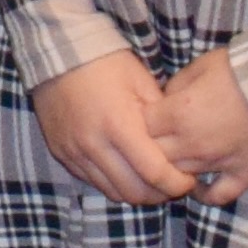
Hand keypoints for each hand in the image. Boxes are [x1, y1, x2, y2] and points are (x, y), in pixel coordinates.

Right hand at [32, 50, 190, 206]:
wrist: (59, 53)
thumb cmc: (108, 64)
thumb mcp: (142, 83)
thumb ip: (162, 119)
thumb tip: (179, 148)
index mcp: (119, 124)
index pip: (155, 173)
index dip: (177, 184)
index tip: (188, 180)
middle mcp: (94, 144)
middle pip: (134, 192)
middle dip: (160, 194)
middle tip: (172, 184)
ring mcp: (74, 152)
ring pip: (113, 192)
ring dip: (136, 192)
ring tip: (150, 181)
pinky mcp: (61, 154)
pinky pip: (92, 181)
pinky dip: (113, 183)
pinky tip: (124, 171)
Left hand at [149, 53, 247, 197]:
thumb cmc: (243, 69)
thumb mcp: (202, 65)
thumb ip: (176, 85)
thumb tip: (164, 100)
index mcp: (179, 113)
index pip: (141, 128)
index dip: (141, 123)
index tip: (147, 118)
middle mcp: (193, 143)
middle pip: (154, 156)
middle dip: (150, 148)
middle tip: (157, 141)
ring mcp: (218, 163)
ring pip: (179, 178)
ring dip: (172, 171)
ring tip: (174, 161)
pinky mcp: (243, 175)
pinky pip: (216, 196)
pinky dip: (203, 194)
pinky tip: (198, 185)